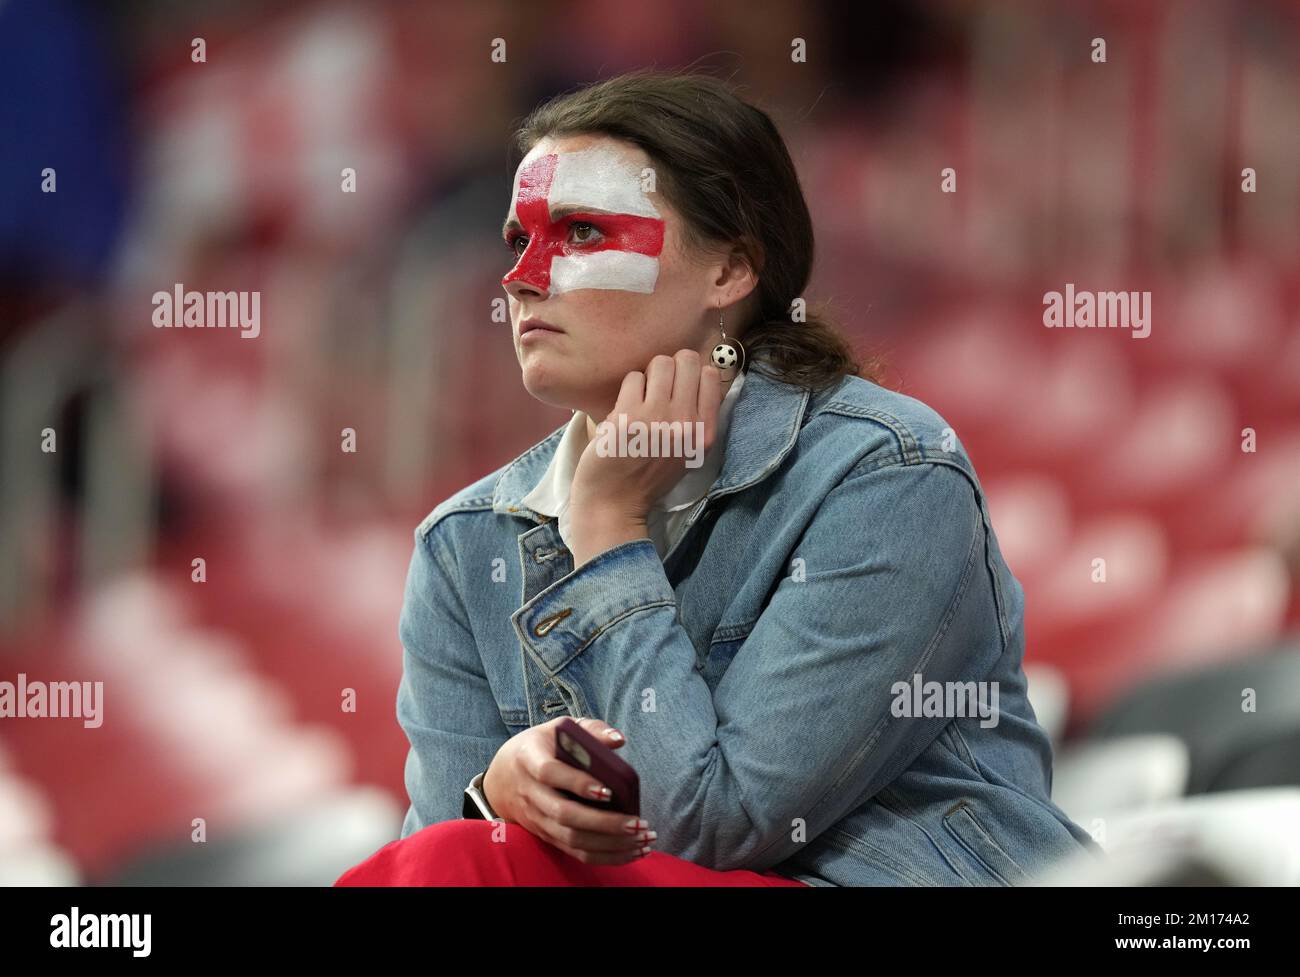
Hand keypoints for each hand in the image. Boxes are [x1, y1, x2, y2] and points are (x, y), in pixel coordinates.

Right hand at [482, 716, 654, 864]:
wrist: (503, 777)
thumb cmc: (543, 747)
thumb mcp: (560, 728)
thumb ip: (591, 730)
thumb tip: (619, 740)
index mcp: (530, 758)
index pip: (550, 773)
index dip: (577, 783)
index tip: (607, 790)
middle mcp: (530, 792)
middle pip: (563, 814)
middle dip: (603, 823)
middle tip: (636, 823)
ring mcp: (536, 818)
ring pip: (571, 838)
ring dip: (609, 844)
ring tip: (641, 838)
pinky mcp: (546, 836)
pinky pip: (575, 852)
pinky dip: (605, 856)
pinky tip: (631, 851)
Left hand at [566, 349, 722, 565]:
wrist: (616, 502)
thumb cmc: (650, 476)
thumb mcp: (689, 452)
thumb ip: (698, 417)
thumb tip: (699, 372)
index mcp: (705, 432)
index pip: (711, 375)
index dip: (693, 373)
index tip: (679, 387)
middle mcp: (687, 422)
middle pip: (686, 360)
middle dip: (670, 368)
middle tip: (658, 389)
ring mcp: (658, 417)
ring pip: (660, 363)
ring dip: (648, 376)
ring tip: (641, 399)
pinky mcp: (629, 416)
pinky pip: (633, 378)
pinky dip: (628, 390)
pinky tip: (625, 411)